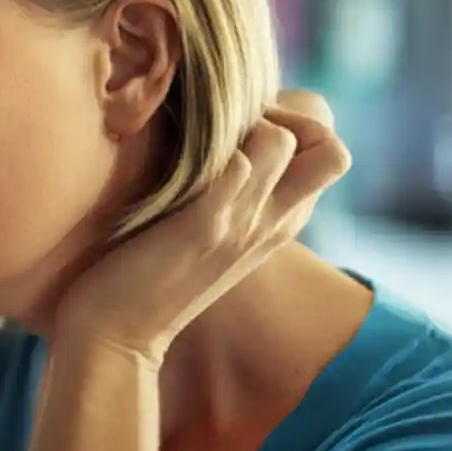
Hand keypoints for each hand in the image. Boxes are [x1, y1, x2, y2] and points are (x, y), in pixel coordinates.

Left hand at [55, 90, 350, 365]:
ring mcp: (240, 224)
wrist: (117, 334)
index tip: (243, 126)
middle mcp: (271, 222)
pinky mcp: (200, 228)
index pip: (332, 152)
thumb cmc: (152, 273)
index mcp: (279, 221)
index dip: (296, 122)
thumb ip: (234, 193)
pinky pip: (234, 169)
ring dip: (240, 123)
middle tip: (232, 123)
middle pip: (334, 149)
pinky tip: (178, 159)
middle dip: (290, 116)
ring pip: (281, 141)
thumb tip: (224, 143)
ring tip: (197, 139)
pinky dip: (212, 152)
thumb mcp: (213, 229)